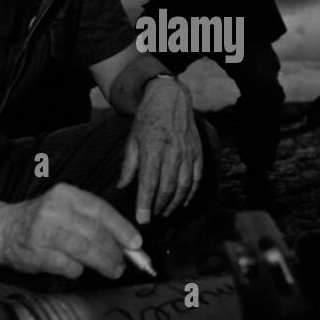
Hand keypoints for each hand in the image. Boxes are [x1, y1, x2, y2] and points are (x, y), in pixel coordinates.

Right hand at [0, 183, 141, 279]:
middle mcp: (54, 209)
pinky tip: (77, 269)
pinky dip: (77, 270)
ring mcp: (43, 231)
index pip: (101, 210)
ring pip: (85, 250)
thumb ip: (92, 221)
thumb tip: (128, 243)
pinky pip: (68, 266)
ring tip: (111, 270)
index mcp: (65, 194)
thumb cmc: (40, 221)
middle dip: (114, 252)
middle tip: (122, 263)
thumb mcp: (64, 208)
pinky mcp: (36, 252)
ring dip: (102, 263)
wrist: (1, 229)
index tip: (135, 243)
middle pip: (95, 233)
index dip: (121, 228)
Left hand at [118, 77, 202, 223]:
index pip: (148, 183)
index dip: (145, 204)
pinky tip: (183, 202)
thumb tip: (121, 187)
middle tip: (152, 217)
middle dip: (159, 207)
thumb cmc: (147, 120)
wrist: (170, 99)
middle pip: (167, 188)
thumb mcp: (132, 140)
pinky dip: (190, 193)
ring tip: (165, 212)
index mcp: (152, 150)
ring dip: (175, 203)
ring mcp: (188, 153)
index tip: (142, 219)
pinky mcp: (198, 153)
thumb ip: (128, 166)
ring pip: (184, 186)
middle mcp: (172, 153)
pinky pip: (197, 178)